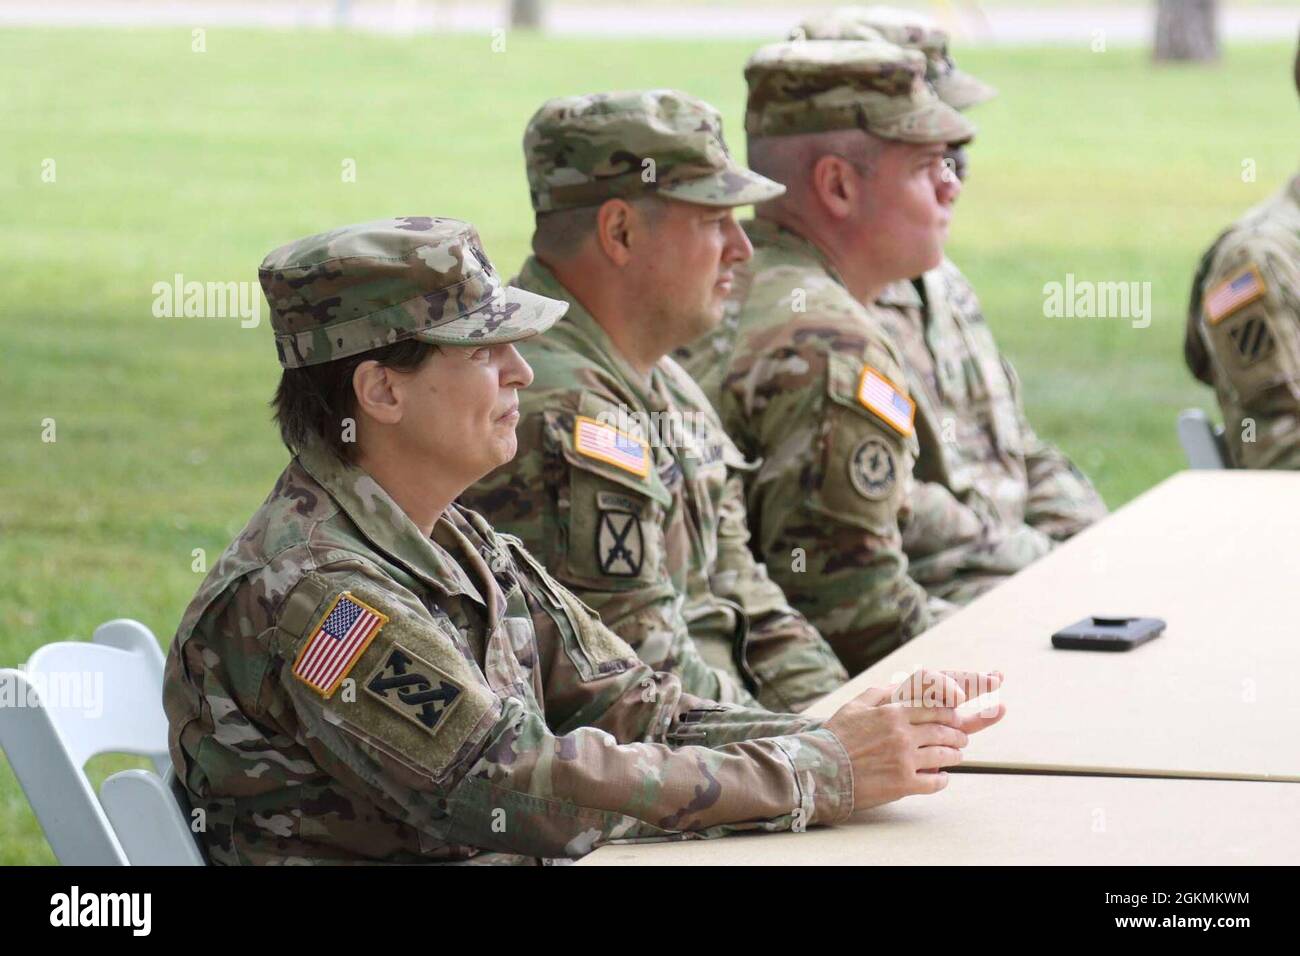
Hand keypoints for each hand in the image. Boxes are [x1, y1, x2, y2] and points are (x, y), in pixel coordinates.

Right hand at [824, 669, 1004, 810]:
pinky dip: (943, 779)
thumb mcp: (854, 706)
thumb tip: (897, 684)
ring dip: (955, 755)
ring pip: (943, 755)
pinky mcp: (903, 784)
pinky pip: (934, 781)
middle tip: (962, 738)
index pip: (934, 709)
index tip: (955, 719)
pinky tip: (943, 777)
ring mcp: (905, 760)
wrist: (821, 770)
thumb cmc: (836, 737)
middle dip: (958, 734)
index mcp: (893, 714)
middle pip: (943, 731)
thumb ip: (878, 693)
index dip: (950, 714)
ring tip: (957, 756)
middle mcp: (902, 735)